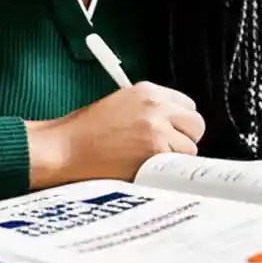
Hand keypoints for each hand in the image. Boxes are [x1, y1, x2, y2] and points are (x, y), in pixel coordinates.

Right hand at [24, 81, 205, 188]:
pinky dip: (165, 171)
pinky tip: (146, 170)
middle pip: (196, 124)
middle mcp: (156, 106)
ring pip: (190, 148)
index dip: (180, 122)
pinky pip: (176, 165)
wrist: (65, 148)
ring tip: (149, 162)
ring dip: (174, 158)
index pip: (187, 105)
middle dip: (185, 139)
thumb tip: (176, 126)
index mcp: (148, 90)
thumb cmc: (86, 131)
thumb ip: (150, 110)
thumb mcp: (121, 104)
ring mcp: (158, 129)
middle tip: (166, 151)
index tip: (172, 133)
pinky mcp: (154, 152)